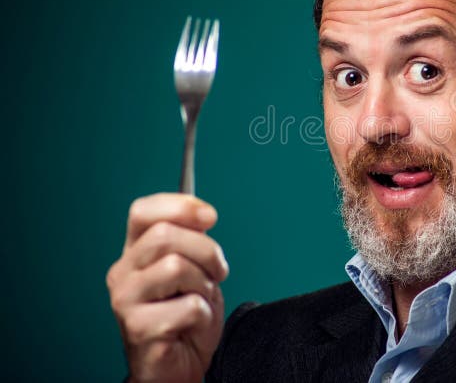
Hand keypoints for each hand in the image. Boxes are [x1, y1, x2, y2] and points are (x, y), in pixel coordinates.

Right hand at [106, 193, 228, 382]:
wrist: (181, 365)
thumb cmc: (187, 314)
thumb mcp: (195, 269)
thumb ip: (192, 241)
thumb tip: (204, 214)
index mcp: (135, 252)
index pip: (143, 212)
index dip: (179, 206)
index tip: (210, 216)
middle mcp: (123, 273)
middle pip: (165, 235)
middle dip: (206, 250)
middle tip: (218, 272)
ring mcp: (126, 301)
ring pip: (176, 267)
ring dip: (204, 285)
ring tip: (201, 301)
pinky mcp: (138, 329)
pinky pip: (188, 307)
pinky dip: (204, 315)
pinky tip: (193, 326)